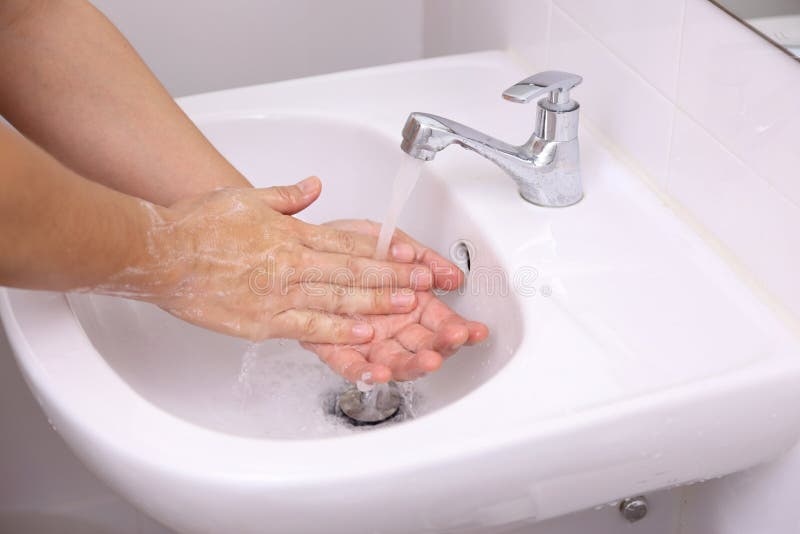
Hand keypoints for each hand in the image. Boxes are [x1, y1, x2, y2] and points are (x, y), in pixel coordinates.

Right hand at [103, 177, 434, 342]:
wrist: (159, 254)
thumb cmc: (198, 224)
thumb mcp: (246, 197)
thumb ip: (286, 196)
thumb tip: (314, 185)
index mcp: (291, 234)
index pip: (349, 243)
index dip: (385, 251)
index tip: (412, 256)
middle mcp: (290, 265)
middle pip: (351, 273)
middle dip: (392, 279)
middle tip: (423, 285)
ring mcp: (278, 296)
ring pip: (337, 301)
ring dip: (375, 304)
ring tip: (407, 309)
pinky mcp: (261, 323)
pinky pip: (307, 329)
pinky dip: (337, 331)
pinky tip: (363, 335)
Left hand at [302, 220, 488, 382]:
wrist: (301, 249)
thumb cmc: (345, 247)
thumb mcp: (391, 243)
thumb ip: (424, 259)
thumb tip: (452, 276)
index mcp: (409, 304)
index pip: (441, 323)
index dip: (459, 328)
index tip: (473, 329)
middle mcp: (391, 327)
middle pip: (423, 347)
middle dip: (442, 346)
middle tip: (455, 339)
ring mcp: (365, 339)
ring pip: (393, 361)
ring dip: (412, 364)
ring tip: (428, 361)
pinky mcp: (333, 346)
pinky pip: (350, 364)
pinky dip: (363, 372)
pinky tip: (378, 373)